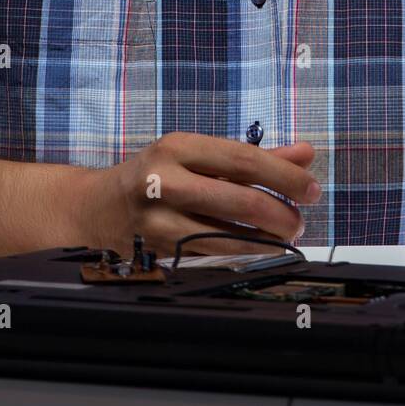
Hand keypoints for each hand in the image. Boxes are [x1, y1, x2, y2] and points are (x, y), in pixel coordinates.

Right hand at [89, 132, 319, 256]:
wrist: (93, 209)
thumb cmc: (155, 175)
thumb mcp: (197, 155)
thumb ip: (253, 156)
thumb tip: (306, 154)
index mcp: (176, 148)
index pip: (242, 160)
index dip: (283, 175)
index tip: (311, 188)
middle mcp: (163, 181)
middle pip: (237, 201)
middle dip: (279, 213)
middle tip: (300, 220)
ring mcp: (157, 221)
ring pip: (225, 237)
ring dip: (265, 241)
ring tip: (286, 236)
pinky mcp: (155, 253)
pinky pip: (209, 257)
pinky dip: (241, 255)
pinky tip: (259, 250)